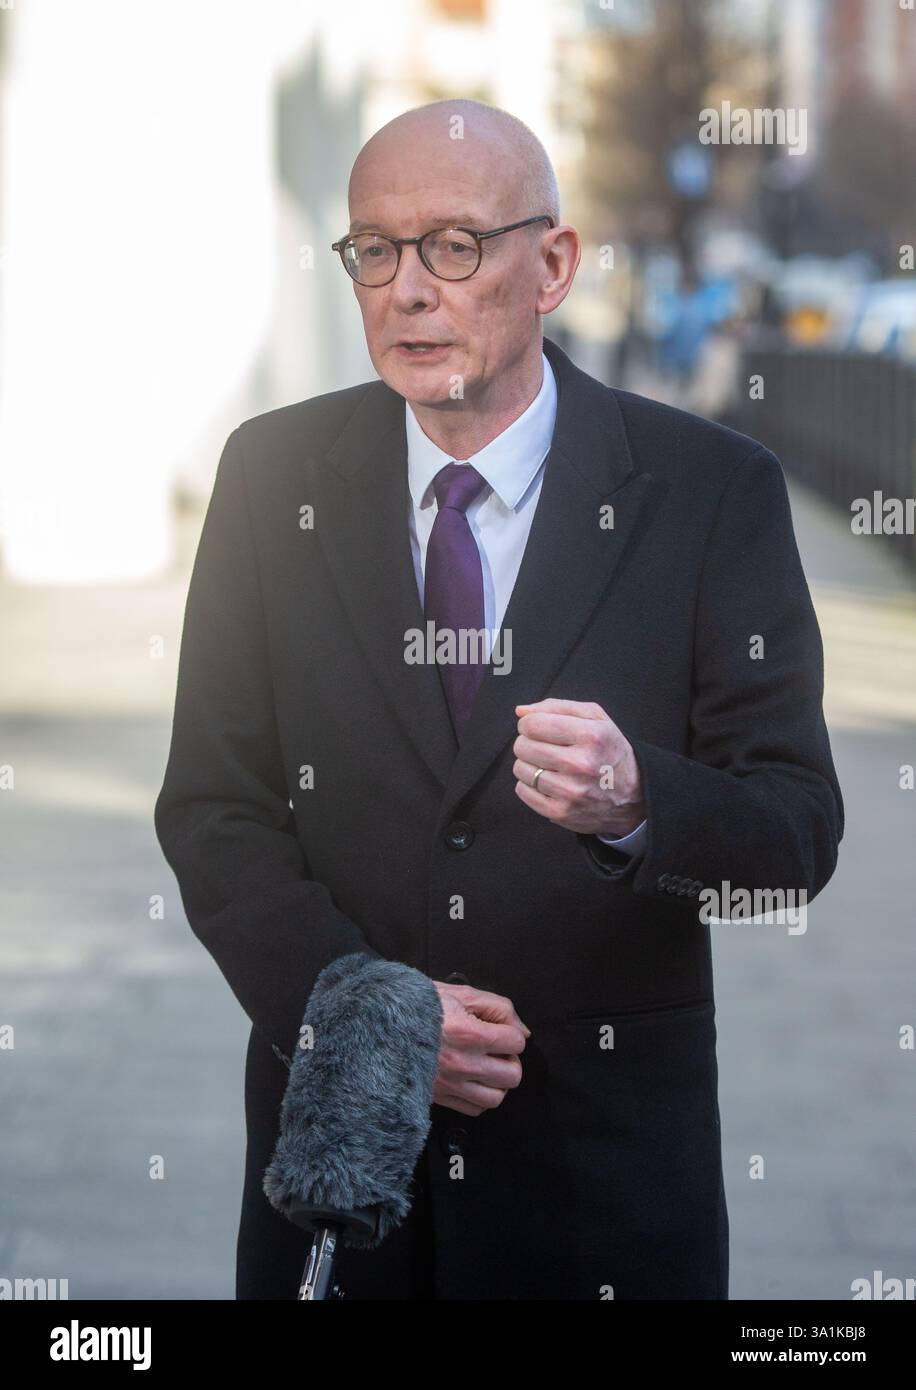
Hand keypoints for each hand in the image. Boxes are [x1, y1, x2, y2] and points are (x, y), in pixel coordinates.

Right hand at [431, 982, 530, 1116]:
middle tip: (497, 1051)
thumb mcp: (460, 994)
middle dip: (509, 1061)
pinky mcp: (439, 1097)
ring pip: (496, 1098)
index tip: (501, 1031)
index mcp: (468, 1033)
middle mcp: (461, 1063)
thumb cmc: (418, 1005)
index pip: (516, 1042)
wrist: (380, 1022)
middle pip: (512, 1075)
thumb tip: (522, 1030)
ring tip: (486, 1067)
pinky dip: (479, 1097)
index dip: (511, 1034)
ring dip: (496, 1083)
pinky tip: (472, 1080)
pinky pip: (474, 1109)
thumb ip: (498, 1008)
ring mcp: (450, 1083)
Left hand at [512, 697, 644, 836]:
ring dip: (528, 764)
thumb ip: (557, 707)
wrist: (632, 795)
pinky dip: (529, 785)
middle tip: (543, 747)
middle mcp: (581, 764)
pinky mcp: (560, 812)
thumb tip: (520, 711)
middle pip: (523, 746)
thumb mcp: (596, 718)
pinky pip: (522, 791)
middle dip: (527, 743)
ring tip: (547, 765)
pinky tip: (547, 781)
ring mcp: (570, 791)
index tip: (537, 728)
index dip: (528, 724)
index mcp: (590, 736)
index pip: (532, 724)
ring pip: (520, 769)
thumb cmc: (608, 750)